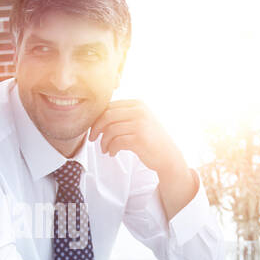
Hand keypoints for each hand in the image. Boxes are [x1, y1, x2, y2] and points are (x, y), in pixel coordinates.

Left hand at [89, 100, 197, 217]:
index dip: (97, 118)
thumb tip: (96, 116)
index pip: (109, 106)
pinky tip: (112, 153)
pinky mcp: (139, 139)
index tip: (94, 128)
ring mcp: (140, 124)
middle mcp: (139, 111)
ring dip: (103, 142)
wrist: (168, 156)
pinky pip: (116, 142)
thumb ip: (123, 115)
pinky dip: (111, 149)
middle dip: (96, 128)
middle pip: (107, 116)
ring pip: (110, 130)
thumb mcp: (140, 120)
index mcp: (137, 104)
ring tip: (105, 149)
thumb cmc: (150, 139)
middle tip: (92, 138)